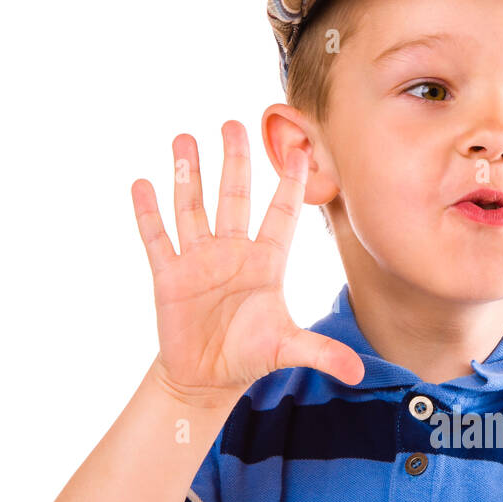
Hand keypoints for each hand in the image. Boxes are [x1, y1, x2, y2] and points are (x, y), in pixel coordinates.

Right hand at [131, 121, 363, 404]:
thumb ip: (321, 354)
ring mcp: (198, 260)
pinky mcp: (169, 276)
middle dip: (234, 161)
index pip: (282, 214)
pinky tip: (143, 183)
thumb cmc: (249, 355)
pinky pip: (157, 238)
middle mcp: (233, 253)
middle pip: (234, 197)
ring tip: (185, 139)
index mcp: (265, 263)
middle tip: (235, 124)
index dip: (290, 184)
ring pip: (193, 208)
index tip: (300, 150)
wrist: (206, 378)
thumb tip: (360, 374)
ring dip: (187, 175)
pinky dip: (149, 213)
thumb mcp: (288, 351)